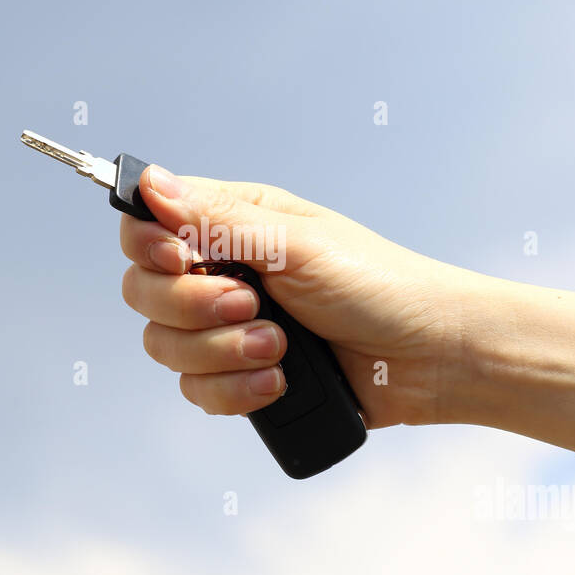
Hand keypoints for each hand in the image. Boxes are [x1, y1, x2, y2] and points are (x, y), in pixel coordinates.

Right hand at [118, 165, 474, 427]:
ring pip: (165, 346)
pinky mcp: (241, 375)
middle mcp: (221, 272)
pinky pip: (197, 390)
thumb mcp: (296, 244)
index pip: (148, 227)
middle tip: (252, 305)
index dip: (148, 246)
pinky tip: (278, 380)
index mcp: (232, 224)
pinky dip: (234, 390)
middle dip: (192, 307)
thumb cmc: (379, 285)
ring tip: (278, 348)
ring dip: (219, 353)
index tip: (179, 260)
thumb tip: (151, 184)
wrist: (430, 357)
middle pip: (144, 292)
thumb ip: (218, 221)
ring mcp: (227, 328)